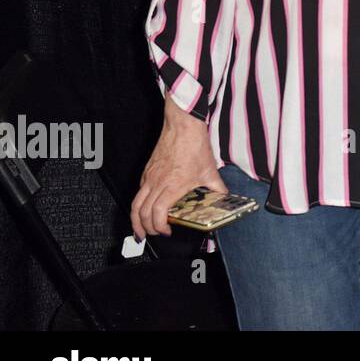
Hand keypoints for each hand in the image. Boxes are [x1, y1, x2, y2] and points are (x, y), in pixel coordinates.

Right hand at [129, 100, 226, 238]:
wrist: (183, 126)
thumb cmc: (194, 145)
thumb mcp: (210, 171)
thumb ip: (217, 188)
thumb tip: (224, 198)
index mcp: (173, 185)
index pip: (158, 213)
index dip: (159, 226)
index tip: (167, 231)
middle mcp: (157, 183)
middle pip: (142, 212)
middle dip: (146, 228)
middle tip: (153, 235)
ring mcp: (149, 177)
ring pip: (135, 203)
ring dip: (135, 220)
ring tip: (140, 230)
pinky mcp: (147, 171)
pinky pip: (138, 192)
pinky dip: (138, 205)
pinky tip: (144, 209)